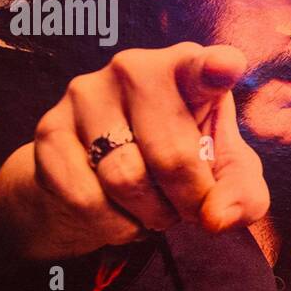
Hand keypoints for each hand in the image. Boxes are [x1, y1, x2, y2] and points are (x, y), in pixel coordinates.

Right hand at [0, 43, 270, 259]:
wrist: (97, 179)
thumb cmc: (180, 164)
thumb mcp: (224, 178)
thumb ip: (241, 195)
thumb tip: (216, 218)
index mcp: (188, 69)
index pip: (204, 67)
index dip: (216, 69)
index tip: (225, 68)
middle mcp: (136, 68)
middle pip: (171, 157)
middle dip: (187, 201)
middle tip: (189, 208)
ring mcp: (86, 93)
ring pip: (126, 180)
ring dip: (149, 214)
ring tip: (153, 205)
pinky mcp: (49, 129)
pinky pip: (87, 198)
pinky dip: (112, 223)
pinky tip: (116, 208)